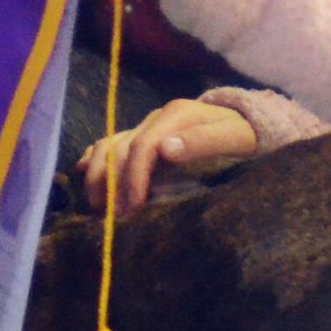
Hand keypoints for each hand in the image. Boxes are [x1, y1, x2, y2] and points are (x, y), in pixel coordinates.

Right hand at [78, 98, 256, 216]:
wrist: (248, 122)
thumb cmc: (243, 135)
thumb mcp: (233, 137)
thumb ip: (202, 141)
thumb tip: (165, 149)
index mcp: (176, 115)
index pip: (143, 146)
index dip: (133, 177)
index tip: (131, 207)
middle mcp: (156, 117)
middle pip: (120, 147)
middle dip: (111, 182)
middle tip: (111, 215)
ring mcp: (147, 124)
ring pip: (109, 143)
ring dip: (98, 173)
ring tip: (96, 204)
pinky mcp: (143, 133)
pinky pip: (110, 141)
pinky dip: (93, 156)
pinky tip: (81, 171)